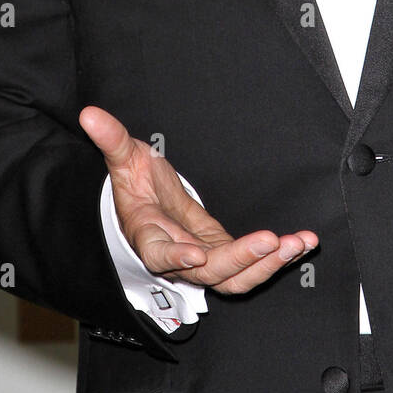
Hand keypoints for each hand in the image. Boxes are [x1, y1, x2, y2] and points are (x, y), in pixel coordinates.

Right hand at [79, 106, 316, 294]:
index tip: (195, 255)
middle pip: (209, 272)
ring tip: (297, 245)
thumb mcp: (123, 158)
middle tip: (270, 241)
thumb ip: (111, 139)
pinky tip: (302, 243)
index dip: (176, 257)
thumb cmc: (134, 184)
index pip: (159, 253)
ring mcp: (204, 260)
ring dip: (268, 265)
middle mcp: (178, 255)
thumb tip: (89, 113)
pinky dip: (277, 256)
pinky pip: (252, 265)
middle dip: (241, 259)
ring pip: (235, 278)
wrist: (147, 206)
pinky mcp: (224, 255)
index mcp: (149, 234)